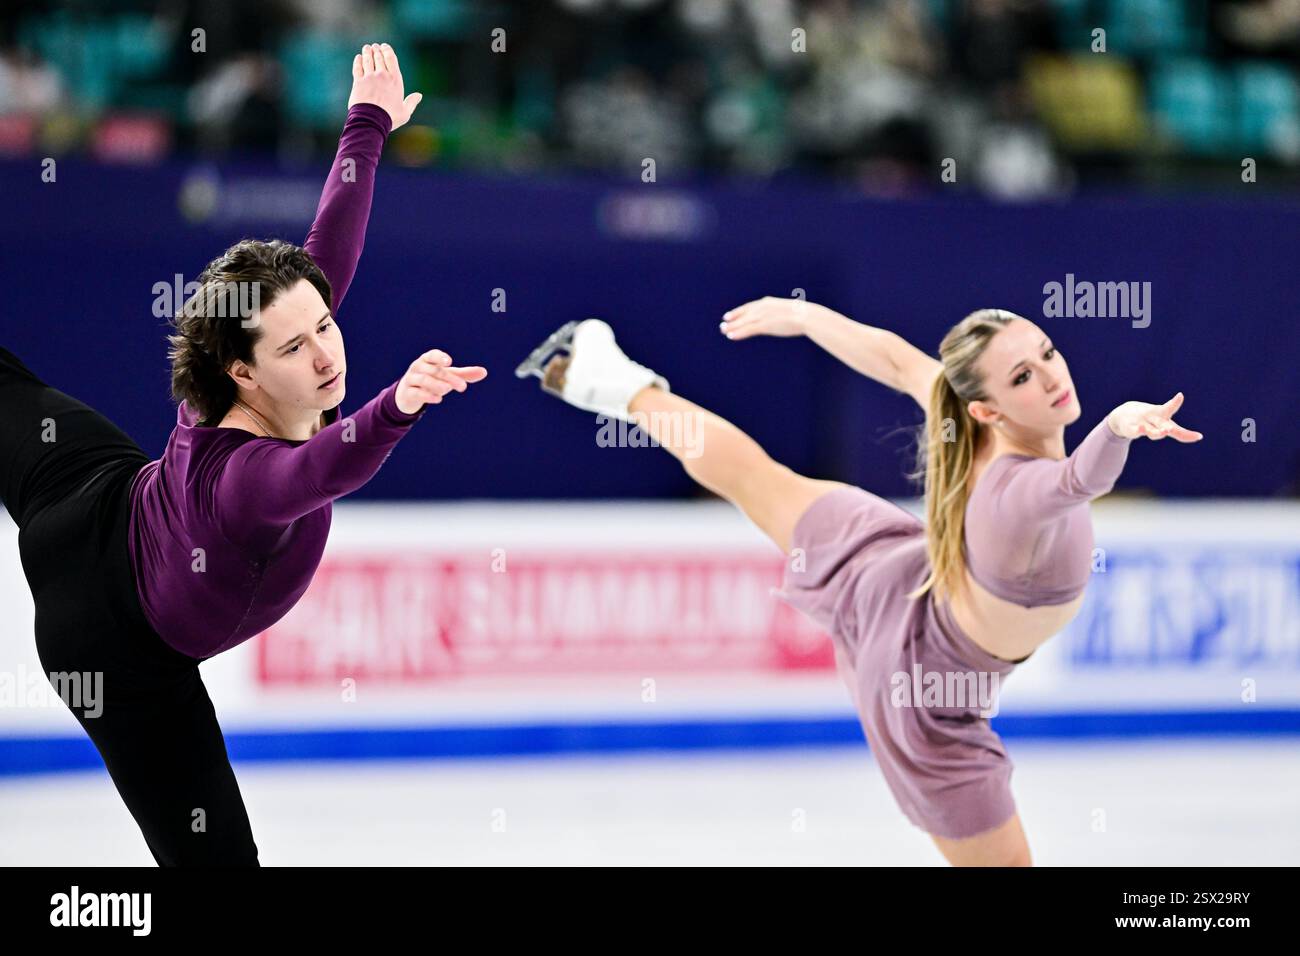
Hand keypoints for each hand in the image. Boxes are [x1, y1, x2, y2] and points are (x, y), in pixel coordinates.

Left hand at [348, 42, 422, 130]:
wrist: (371, 120)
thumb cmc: (390, 118)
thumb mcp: (405, 112)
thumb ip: (411, 102)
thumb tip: (419, 95)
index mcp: (395, 80)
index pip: (391, 59)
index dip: (387, 51)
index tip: (385, 47)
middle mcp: (382, 75)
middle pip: (378, 57)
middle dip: (376, 50)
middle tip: (374, 47)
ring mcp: (369, 78)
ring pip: (367, 60)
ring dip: (367, 52)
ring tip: (367, 49)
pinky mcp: (358, 82)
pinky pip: (358, 68)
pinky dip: (358, 61)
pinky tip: (358, 58)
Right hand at [395, 349, 486, 414]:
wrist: (408, 393)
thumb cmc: (432, 380)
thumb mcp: (447, 376)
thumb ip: (464, 374)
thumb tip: (484, 372)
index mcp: (427, 360)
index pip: (432, 355)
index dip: (439, 357)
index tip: (449, 362)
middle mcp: (418, 367)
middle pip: (433, 370)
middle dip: (448, 377)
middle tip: (463, 386)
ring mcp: (411, 380)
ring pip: (423, 380)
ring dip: (436, 384)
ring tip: (448, 390)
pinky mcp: (407, 393)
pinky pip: (416, 393)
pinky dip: (427, 396)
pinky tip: (438, 399)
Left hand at [718, 297, 835, 339]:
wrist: (806, 316)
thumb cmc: (801, 315)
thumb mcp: (787, 311)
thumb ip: (778, 314)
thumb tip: (779, 318)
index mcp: (767, 303)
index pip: (748, 307)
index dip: (737, 312)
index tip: (728, 315)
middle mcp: (762, 307)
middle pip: (743, 314)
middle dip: (732, 320)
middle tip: (722, 325)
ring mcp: (763, 316)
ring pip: (743, 322)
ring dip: (732, 327)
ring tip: (723, 331)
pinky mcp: (765, 325)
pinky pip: (748, 330)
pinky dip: (739, 333)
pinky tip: (731, 336)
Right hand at [1107, 392, 1202, 440]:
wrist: (1124, 415)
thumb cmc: (1150, 420)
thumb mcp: (1165, 424)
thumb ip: (1181, 433)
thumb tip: (1200, 436)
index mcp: (1162, 414)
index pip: (1169, 408)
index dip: (1174, 403)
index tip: (1179, 395)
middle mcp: (1153, 417)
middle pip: (1162, 423)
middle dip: (1168, 426)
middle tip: (1174, 427)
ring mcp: (1142, 422)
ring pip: (1150, 429)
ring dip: (1157, 431)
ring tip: (1165, 431)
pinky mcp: (1131, 428)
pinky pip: (1135, 431)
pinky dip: (1139, 430)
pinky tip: (1140, 428)